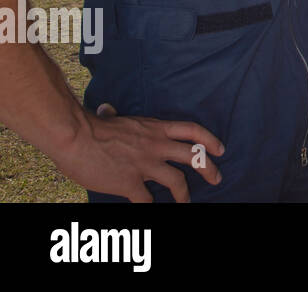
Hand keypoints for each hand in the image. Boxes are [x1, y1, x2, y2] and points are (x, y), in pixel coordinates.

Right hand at [56, 102, 224, 202]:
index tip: (220, 150)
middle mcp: (156, 145)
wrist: (75, 136)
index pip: (192, 130)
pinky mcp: (130, 183)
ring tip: (186, 202)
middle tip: (217, 178)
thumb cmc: (90, 127)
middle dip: (209, 169)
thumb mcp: (113, 118)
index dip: (210, 140)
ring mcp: (145, 164)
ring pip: (177, 181)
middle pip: (194, 156)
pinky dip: (150, 206)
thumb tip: (107, 109)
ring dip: (184, 194)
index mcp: (155, 128)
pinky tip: (150, 208)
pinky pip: (146, 200)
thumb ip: (116, 117)